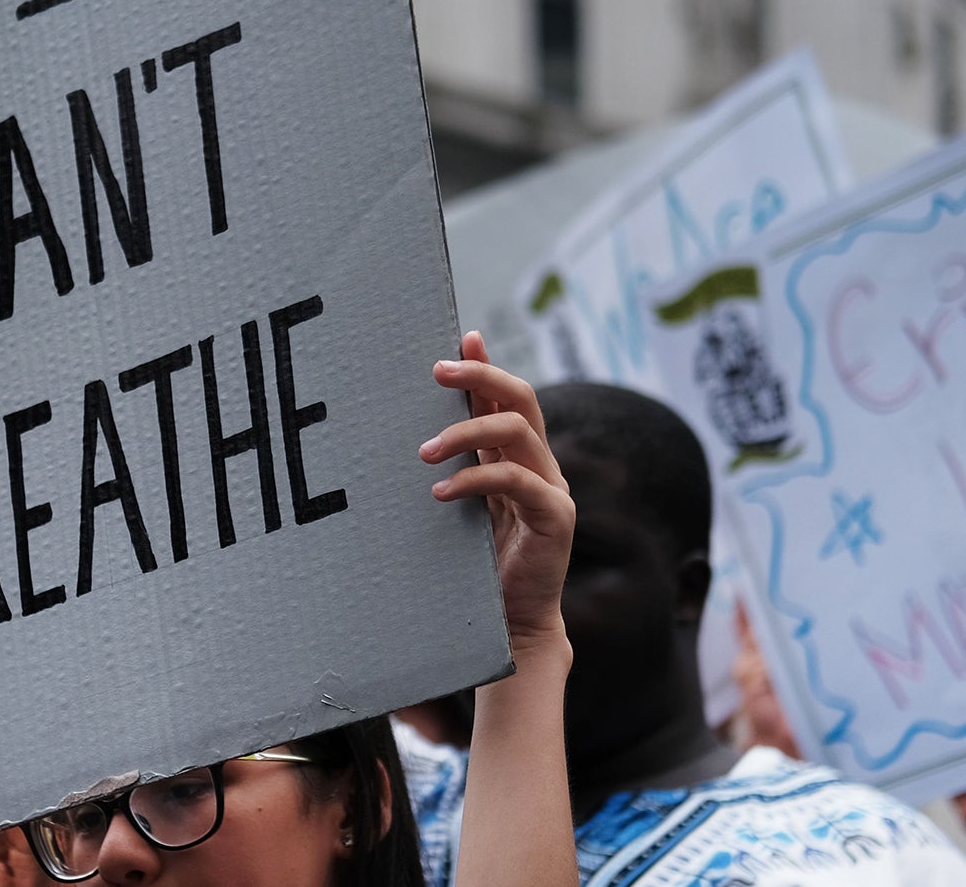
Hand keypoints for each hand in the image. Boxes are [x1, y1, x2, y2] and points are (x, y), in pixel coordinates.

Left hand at [423, 332, 575, 656]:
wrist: (510, 625)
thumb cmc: (476, 565)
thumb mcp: (458, 506)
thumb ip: (449, 468)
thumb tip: (410, 432)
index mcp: (517, 456)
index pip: (506, 395)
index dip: (486, 365)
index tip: (460, 339)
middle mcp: (539, 464)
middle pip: (520, 398)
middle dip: (479, 377)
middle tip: (436, 373)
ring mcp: (551, 489)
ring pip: (518, 431)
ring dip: (466, 432)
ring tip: (424, 451)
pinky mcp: (555, 518)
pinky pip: (517, 482)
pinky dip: (475, 479)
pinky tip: (441, 492)